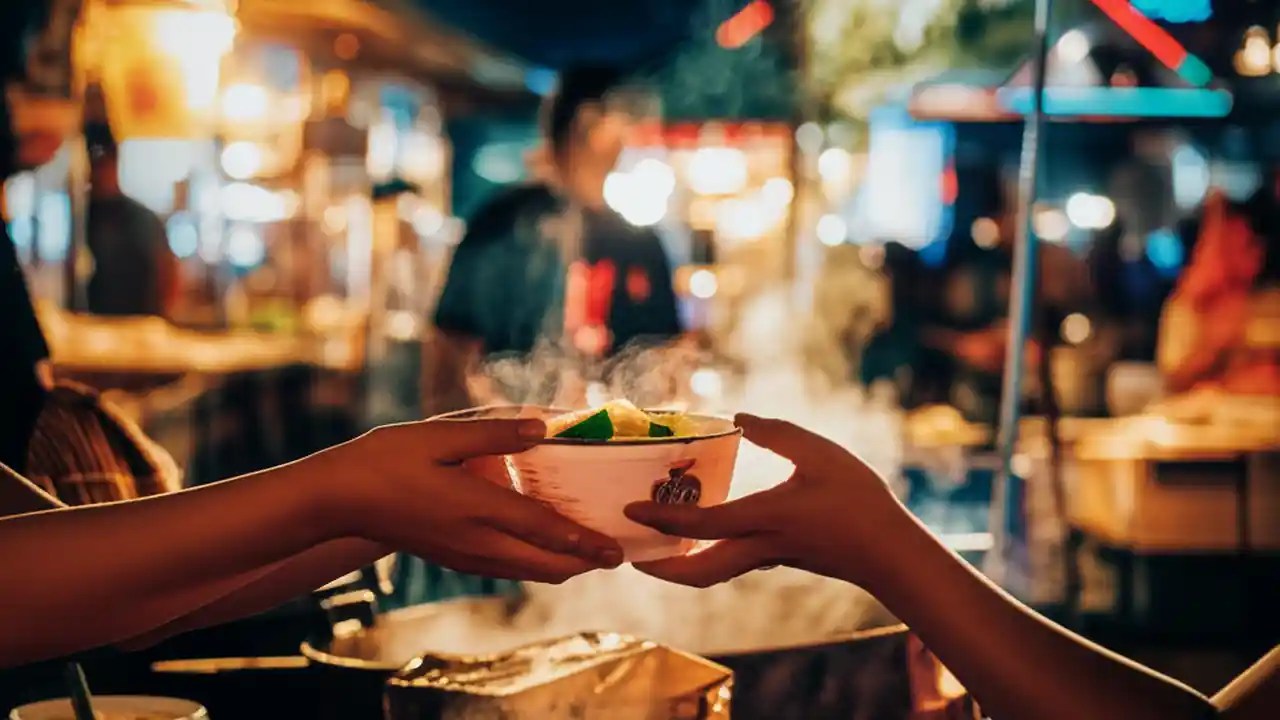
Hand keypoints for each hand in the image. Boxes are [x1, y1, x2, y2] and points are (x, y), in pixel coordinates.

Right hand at [322, 418, 622, 582]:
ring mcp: (464, 555)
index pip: (545, 531)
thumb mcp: (440, 436)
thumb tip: (542, 428)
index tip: (615, 550)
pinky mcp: (453, 559)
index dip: (584, 543)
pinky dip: (534, 564)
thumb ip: (494, 434)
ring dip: (561, 567)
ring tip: (587, 555)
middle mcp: (476, 540)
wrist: (340, 499)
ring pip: (526, 572)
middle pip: (544, 565)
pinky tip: (541, 549)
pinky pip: (506, 569)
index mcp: (478, 508)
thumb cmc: (388, 460)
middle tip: (614, 554)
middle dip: (583, 564)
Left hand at [624, 414, 905, 586]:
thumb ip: (779, 433)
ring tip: (656, 545)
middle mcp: (760, 545)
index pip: (701, 525)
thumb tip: (739, 417)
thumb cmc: (859, 501)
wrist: (890, 552)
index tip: (631, 509)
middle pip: (698, 573)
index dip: (661, 519)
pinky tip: (701, 534)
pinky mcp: (779, 558)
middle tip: (633, 554)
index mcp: (765, 517)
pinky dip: (706, 555)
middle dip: (660, 569)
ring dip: (679, 567)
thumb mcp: (821, 454)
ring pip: (713, 574)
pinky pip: (731, 563)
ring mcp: (769, 557)